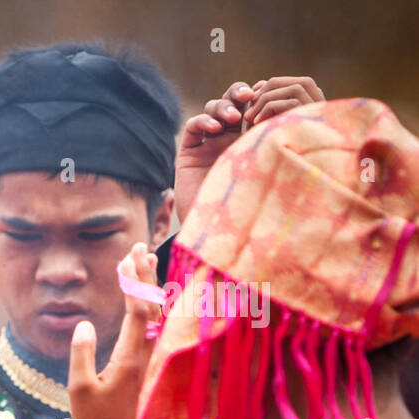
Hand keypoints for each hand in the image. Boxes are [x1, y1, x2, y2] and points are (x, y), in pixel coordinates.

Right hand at [68, 242, 157, 418]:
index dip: (132, 281)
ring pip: (158, 317)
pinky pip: (158, 331)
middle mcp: (147, 356)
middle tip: (138, 248)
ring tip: (146, 264)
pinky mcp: (151, 370)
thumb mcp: (79, 390)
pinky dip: (154, 309)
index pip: (136, 309)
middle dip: (144, 275)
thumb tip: (84, 323)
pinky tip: (151, 300)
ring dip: (151, 289)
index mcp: (129, 358)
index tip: (125, 257)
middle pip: (151, 306)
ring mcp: (152, 362)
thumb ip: (82, 354)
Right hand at [175, 76, 323, 222]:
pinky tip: (215, 128)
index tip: (272, 95)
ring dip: (223, 106)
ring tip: (235, 118)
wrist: (221, 237)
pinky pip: (192, 127)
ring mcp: (207, 146)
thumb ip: (290, 148)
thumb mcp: (280, 173)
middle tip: (251, 95)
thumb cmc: (257, 210)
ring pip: (211, 109)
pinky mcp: (188, 155)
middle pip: (232, 102)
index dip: (260, 95)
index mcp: (252, 140)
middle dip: (239, 93)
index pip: (254, 106)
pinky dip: (202, 120)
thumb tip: (319, 121)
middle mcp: (229, 140)